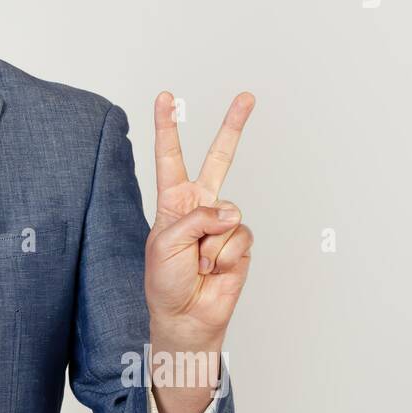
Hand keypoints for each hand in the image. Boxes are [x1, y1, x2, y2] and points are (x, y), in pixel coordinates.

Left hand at [144, 90, 255, 345]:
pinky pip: (239, 237)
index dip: (167, 126)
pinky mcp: (241, 242)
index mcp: (173, 200)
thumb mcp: (165, 243)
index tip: (165, 97)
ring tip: (198, 263)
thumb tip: (231, 212)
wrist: (186, 315)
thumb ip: (196, 218)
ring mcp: (223, 223)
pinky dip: (225, 256)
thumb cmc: (165, 281)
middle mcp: (200, 206)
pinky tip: (214, 269)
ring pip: (227, 215)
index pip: (170, 156)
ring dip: (209, 245)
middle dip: (233, 127)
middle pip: (220, 158)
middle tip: (246, 96)